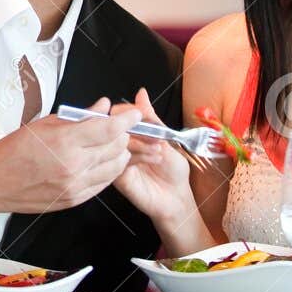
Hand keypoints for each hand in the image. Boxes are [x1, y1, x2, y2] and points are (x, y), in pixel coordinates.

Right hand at [0, 97, 138, 215]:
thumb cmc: (13, 151)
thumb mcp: (45, 124)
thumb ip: (78, 117)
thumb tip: (102, 107)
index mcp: (65, 142)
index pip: (109, 129)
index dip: (127, 120)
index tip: (134, 114)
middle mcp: (73, 165)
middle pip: (117, 148)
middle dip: (123, 135)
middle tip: (118, 127)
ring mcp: (75, 185)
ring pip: (115, 168)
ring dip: (118, 154)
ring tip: (110, 144)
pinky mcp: (75, 199)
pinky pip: (104, 183)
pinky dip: (108, 170)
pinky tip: (100, 161)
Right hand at [109, 88, 194, 225]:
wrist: (176, 197)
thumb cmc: (172, 170)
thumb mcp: (166, 138)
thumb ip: (151, 118)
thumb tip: (141, 93)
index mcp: (130, 134)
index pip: (118, 114)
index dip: (129, 113)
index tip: (143, 117)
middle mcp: (120, 145)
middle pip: (115, 126)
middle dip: (138, 128)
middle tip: (156, 136)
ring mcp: (117, 160)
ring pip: (118, 142)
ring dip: (141, 143)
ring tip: (159, 150)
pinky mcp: (118, 176)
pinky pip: (119, 160)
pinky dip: (138, 156)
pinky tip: (154, 159)